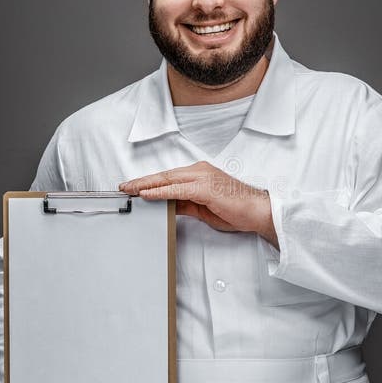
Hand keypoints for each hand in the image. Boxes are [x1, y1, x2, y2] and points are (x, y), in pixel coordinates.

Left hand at [118, 160, 277, 247]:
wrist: (257, 211)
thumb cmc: (236, 209)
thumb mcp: (203, 208)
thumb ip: (185, 203)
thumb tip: (168, 205)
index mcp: (200, 174)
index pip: (169, 177)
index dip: (149, 182)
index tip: (133, 187)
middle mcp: (200, 171)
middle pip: (164, 175)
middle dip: (142, 181)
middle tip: (124, 187)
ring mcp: (202, 177)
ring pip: (167, 179)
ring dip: (146, 185)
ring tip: (129, 189)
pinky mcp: (205, 188)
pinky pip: (177, 189)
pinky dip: (160, 192)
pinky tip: (147, 194)